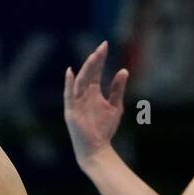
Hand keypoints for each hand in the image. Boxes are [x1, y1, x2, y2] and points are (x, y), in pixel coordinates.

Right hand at [64, 41, 127, 169]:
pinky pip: (69, 95)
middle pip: (88, 73)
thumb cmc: (105, 129)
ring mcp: (76, 102)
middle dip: (94, 60)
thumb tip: (124, 70)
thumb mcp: (116, 106)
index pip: (96, 71)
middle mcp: (83, 94)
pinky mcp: (71, 111)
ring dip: (86, 68)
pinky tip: (71, 72)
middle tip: (101, 47)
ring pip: (80, 81)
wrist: (97, 149)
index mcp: (93, 92)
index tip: (105, 45)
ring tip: (93, 57)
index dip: (100, 58)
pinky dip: (69, 84)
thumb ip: (118, 89)